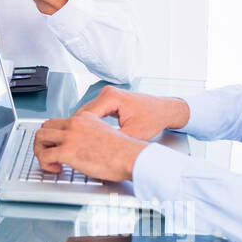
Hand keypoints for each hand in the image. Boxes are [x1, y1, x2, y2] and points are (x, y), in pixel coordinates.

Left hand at [32, 111, 147, 181]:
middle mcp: (74, 124)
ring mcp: (69, 136)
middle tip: (49, 153)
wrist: (131, 157)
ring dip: (40, 151)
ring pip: (39, 137)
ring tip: (49, 161)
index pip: (60, 122)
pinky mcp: (67, 151)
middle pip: (45, 127)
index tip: (58, 146)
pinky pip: (44, 156)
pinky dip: (45, 164)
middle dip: (43, 141)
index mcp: (84, 118)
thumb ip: (90, 134)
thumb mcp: (105, 133)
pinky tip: (56, 169)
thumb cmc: (124, 151)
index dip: (56, 135)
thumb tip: (83, 146)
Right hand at [74, 86, 189, 140]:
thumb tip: (97, 148)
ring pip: (88, 112)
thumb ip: (113, 140)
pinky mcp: (110, 99)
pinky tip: (92, 134)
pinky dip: (92, 122)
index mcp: (111, 97)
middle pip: (84, 112)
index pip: (85, 114)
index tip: (76, 143)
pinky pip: (95, 111)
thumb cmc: (154, 118)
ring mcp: (108, 94)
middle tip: (76, 144)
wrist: (165, 110)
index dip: (80, 130)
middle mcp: (107, 92)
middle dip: (81, 128)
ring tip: (82, 140)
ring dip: (85, 125)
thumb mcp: (133, 134)